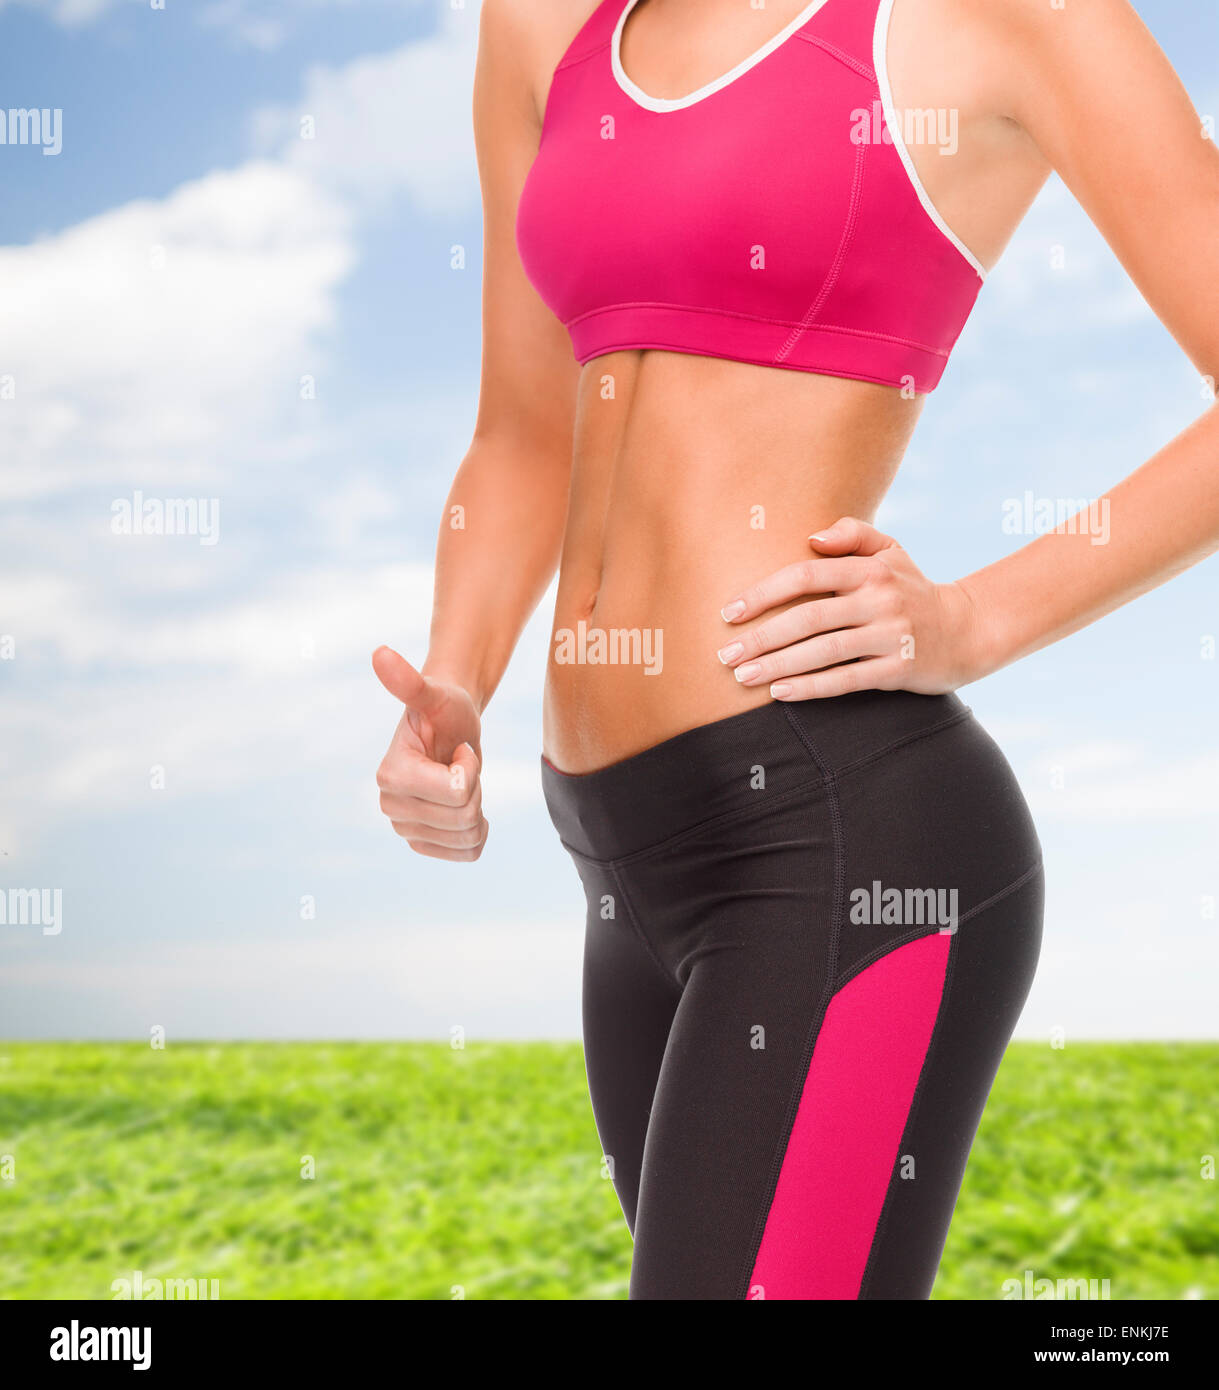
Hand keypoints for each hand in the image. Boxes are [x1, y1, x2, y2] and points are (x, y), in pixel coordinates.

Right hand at [372, 646, 486, 860]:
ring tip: (460, 782)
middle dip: (475, 786)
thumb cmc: (444, 708)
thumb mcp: (436, 694)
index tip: (455, 748)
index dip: (468, 767)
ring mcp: (405, 830)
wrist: (450, 729)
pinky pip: (468, 854)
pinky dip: (477, 832)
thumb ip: (410, 682)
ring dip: (477, 807)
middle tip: (458, 764)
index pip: (458, 792)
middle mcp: (390, 807)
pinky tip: (464, 806)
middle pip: (464, 817)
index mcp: (391, 775)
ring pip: (468, 837)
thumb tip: (379, 653)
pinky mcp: (423, 845)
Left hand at [716, 517, 989, 698]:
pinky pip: (847, 680)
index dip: (764, 593)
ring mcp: (891, 636)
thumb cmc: (911, 589)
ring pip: (823, 652)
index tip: (729, 612)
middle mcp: (880, 599)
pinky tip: (779, 693)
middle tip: (724, 654)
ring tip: (742, 677)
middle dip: (761, 637)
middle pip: (808, 618)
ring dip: (777, 665)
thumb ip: (852, 534)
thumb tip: (811, 537)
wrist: (967, 630)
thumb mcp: (890, 551)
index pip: (806, 575)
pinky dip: (811, 687)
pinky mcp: (899, 670)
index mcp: (870, 569)